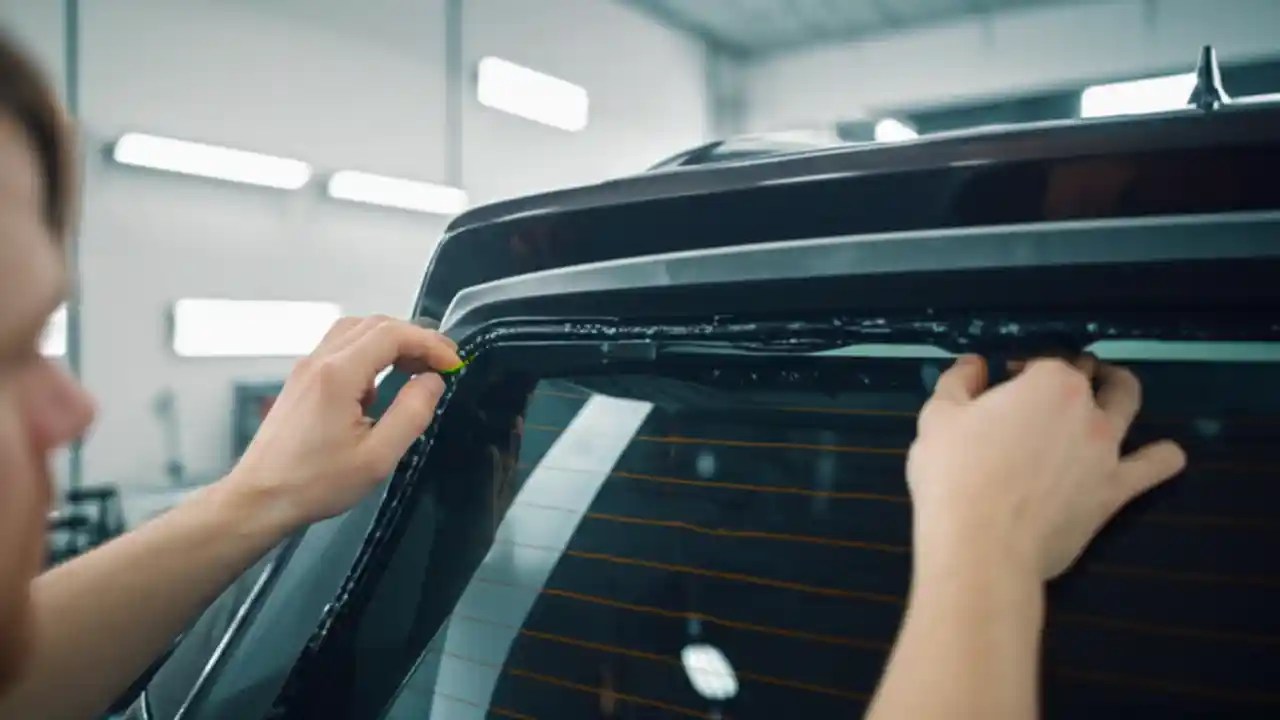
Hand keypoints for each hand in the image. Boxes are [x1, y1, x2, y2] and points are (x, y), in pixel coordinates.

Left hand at [223, 316, 460, 530]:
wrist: (259, 498)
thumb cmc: (318, 483)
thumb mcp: (377, 457)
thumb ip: (412, 413)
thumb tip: (433, 381)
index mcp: (339, 374)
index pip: (392, 334)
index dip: (429, 343)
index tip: (454, 364)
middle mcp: (320, 360)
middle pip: (374, 324)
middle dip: (414, 337)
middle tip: (442, 363)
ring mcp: (307, 367)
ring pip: (355, 330)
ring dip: (391, 341)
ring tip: (417, 368)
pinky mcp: (301, 380)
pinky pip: (341, 348)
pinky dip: (370, 352)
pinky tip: (381, 383)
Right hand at [907, 355, 1186, 580]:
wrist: (983, 546)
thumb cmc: (954, 476)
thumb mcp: (938, 418)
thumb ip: (960, 383)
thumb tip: (975, 366)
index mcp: (1047, 383)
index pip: (1042, 360)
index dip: (1021, 368)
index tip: (1002, 381)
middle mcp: (1086, 408)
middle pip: (1088, 376)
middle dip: (1071, 371)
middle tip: (1050, 386)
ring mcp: (1108, 450)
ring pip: (1129, 404)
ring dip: (1119, 390)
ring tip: (1109, 392)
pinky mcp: (1116, 490)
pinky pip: (1156, 466)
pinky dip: (1162, 456)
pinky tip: (1160, 455)